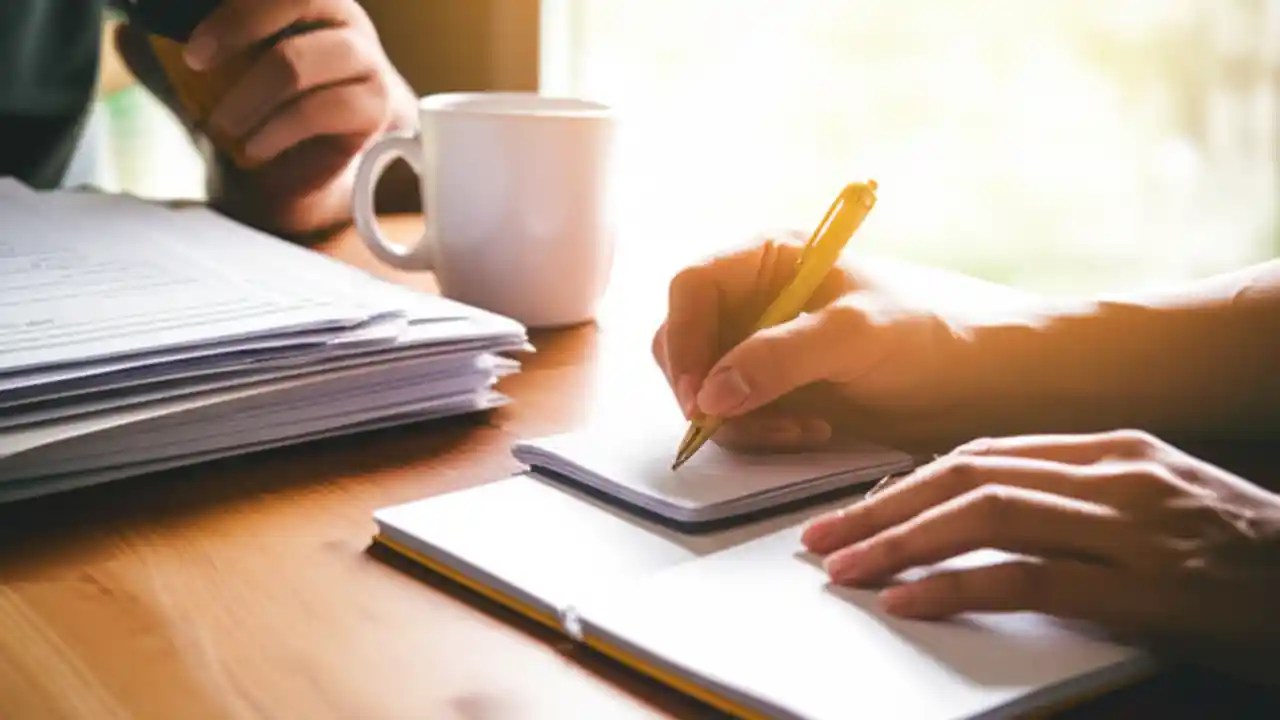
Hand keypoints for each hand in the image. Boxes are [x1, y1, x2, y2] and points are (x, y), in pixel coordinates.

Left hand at [184, 0, 415, 233]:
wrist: (307, 165)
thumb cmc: (261, 106)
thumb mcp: (213, 73)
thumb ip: (178, 51)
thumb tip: (123, 31)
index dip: (239, 3)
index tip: (194, 36)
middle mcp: (345, 19)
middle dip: (236, 26)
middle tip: (195, 61)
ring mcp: (366, 61)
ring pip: (297, 64)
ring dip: (247, 98)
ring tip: (221, 126)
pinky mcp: (373, 106)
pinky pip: (319, 111)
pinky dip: (274, 132)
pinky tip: (253, 149)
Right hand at [652, 234, 976, 450]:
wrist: (979, 381)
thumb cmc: (929, 335)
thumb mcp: (855, 337)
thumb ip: (779, 357)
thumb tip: (710, 394)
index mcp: (768, 258)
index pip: (692, 288)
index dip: (686, 338)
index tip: (700, 395)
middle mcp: (754, 297)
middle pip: (683, 340)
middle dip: (704, 386)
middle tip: (732, 424)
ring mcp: (760, 345)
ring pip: (703, 384)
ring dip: (735, 417)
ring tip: (797, 431)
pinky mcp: (773, 388)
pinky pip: (733, 413)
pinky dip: (756, 431)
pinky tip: (808, 433)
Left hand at [801, 430, 1279, 652]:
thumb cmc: (1241, 553)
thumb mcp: (1159, 503)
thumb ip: (1080, 497)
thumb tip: (985, 508)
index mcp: (1113, 450)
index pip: (986, 453)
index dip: (912, 482)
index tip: (863, 509)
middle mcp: (1114, 475)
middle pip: (969, 475)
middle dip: (885, 507)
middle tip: (823, 538)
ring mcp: (1130, 527)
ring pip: (984, 515)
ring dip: (900, 542)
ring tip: (844, 568)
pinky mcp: (1142, 588)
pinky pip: (1025, 577)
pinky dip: (956, 586)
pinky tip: (908, 599)